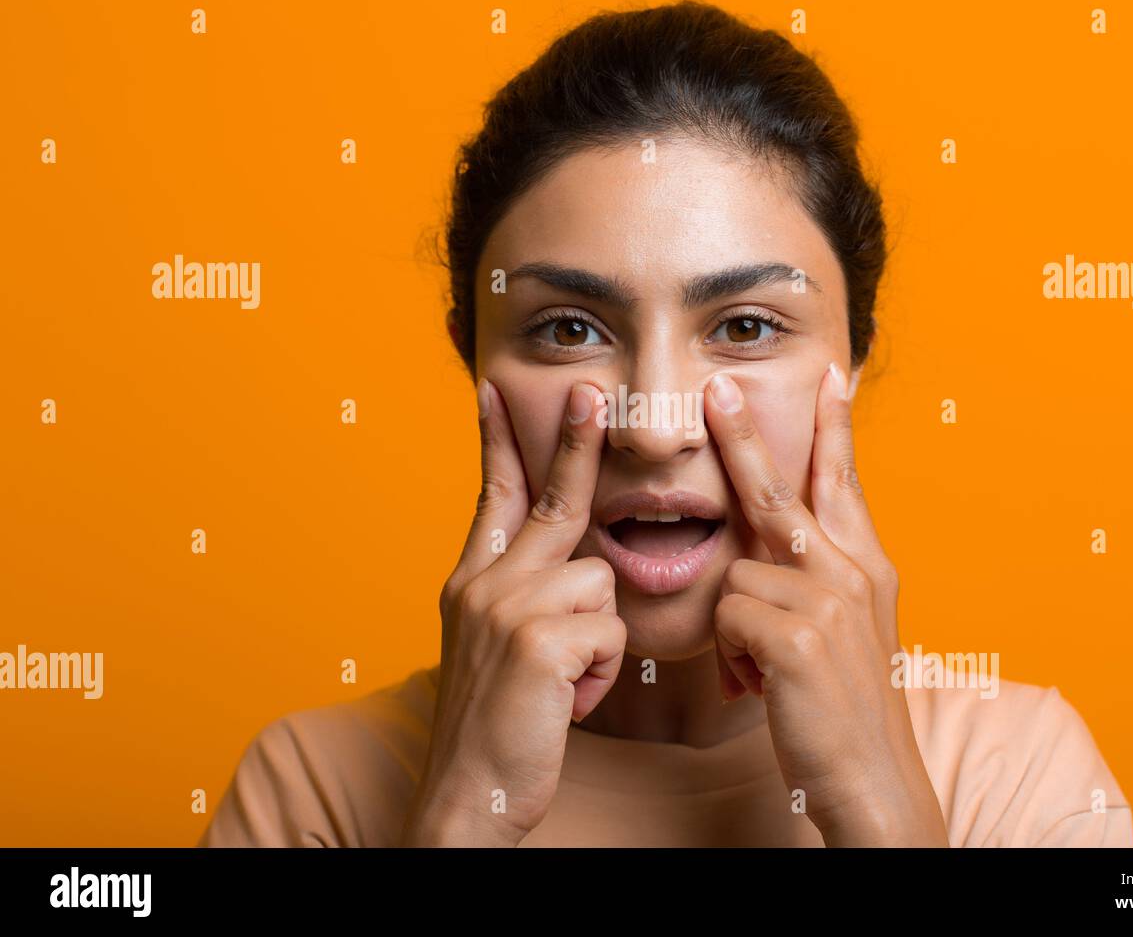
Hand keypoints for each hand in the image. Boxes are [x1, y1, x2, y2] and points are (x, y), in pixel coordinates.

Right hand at [401, 380, 626, 846]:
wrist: (469, 796)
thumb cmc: (499, 724)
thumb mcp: (493, 646)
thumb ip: (520, 595)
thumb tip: (569, 561)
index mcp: (472, 581)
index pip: (493, 497)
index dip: (496, 442)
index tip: (491, 392)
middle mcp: (484, 584)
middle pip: (550, 499)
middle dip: (573, 442)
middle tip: (592, 388)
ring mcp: (508, 608)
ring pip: (601, 583)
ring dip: (599, 640)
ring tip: (563, 683)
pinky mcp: (538, 640)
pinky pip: (610, 634)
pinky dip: (602, 675)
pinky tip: (566, 701)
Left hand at [705, 363, 948, 846]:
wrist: (875, 779)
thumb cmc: (846, 707)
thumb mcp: (846, 631)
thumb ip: (815, 582)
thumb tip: (764, 553)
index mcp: (867, 565)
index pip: (843, 481)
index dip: (834, 427)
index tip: (830, 375)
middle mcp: (853, 570)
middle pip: (783, 488)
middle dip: (743, 436)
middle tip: (716, 388)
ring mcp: (829, 599)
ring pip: (737, 576)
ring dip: (739, 629)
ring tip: (768, 671)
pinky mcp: (799, 634)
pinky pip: (730, 619)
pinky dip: (734, 658)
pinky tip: (764, 686)